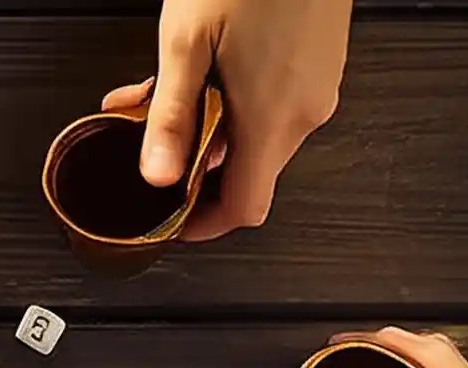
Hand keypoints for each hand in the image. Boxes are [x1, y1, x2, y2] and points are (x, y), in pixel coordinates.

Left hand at [102, 0, 351, 240]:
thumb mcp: (186, 43)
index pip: (246, 208)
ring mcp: (317, 87)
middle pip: (248, 173)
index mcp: (273, 118)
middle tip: (148, 142)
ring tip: (161, 92)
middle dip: (193, 167)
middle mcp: (305, 112)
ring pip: (257, 135)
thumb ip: (170, 115)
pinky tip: (203, 68)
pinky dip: (234, 102)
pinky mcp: (318, 64)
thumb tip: (157, 174)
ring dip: (209, 128)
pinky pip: (273, 103)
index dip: (205, 225)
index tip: (174, 221)